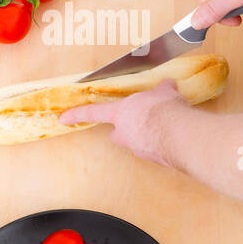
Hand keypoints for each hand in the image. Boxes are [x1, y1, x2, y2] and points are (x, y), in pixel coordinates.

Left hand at [57, 81, 183, 165]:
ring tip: (165, 126)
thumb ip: (162, 90)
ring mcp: (138, 148)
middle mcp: (125, 133)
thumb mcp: (164, 92)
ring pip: (137, 142)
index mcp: (120, 113)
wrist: (179, 134)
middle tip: (137, 121)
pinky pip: (153, 148)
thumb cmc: (163, 110)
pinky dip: (160, 143)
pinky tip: (173, 136)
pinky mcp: (154, 158)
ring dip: (147, 134)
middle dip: (124, 128)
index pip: (93, 112)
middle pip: (117, 133)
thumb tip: (167, 85)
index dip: (77, 114)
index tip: (63, 119)